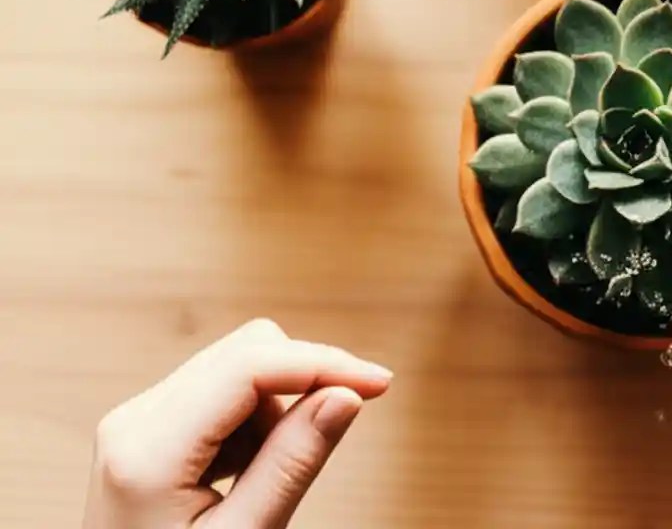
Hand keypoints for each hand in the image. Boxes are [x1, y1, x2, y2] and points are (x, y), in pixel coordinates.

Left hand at [83, 319, 392, 528]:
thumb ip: (293, 464)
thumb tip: (346, 395)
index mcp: (148, 449)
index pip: (248, 366)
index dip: (323, 364)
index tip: (379, 383)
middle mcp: (134, 420)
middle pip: (244, 351)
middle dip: (301, 383)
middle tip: (333, 432)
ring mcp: (137, 422)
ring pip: (237, 368)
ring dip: (277, 409)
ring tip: (269, 477)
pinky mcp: (148, 430)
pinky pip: (221, 395)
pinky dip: (255, 424)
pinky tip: (249, 473)